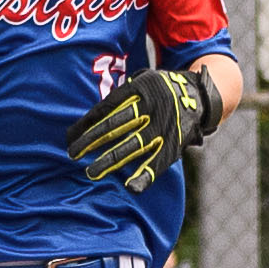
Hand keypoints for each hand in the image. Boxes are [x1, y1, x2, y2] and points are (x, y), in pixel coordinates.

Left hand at [66, 65, 220, 192]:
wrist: (199, 96)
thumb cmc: (159, 90)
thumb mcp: (142, 80)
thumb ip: (119, 96)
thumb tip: (87, 122)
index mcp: (141, 87)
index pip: (107, 108)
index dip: (87, 124)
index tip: (69, 137)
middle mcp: (153, 106)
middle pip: (116, 126)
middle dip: (92, 141)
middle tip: (73, 154)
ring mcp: (164, 126)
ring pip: (133, 145)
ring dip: (110, 160)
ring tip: (91, 172)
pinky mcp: (175, 144)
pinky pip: (158, 161)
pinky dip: (145, 175)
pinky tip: (130, 187)